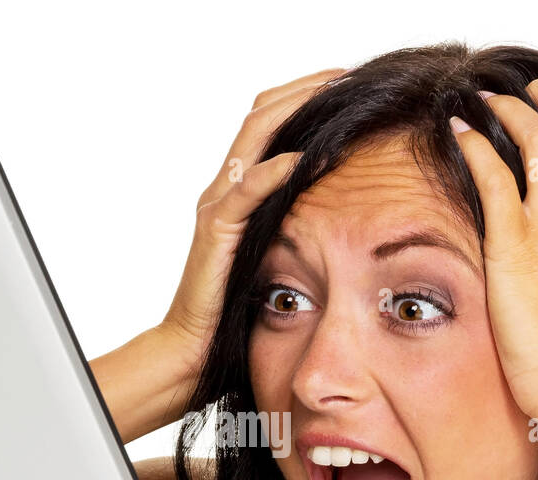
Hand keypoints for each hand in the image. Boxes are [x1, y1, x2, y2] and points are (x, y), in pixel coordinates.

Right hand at [157, 68, 345, 369]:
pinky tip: (300, 158)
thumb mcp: (272, 256)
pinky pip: (244, 193)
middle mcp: (223, 190)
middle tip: (345, 74)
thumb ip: (292, 226)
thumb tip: (338, 211)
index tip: (345, 83)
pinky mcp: (215, 233)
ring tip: (330, 93)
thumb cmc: (233, 311)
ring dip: (292, 111)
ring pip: (251, 140)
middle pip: (260, 117)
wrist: (192, 347)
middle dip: (304, 89)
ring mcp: (216, 207)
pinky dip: (272, 171)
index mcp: (237, 191)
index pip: (268, 125)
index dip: (303, 96)